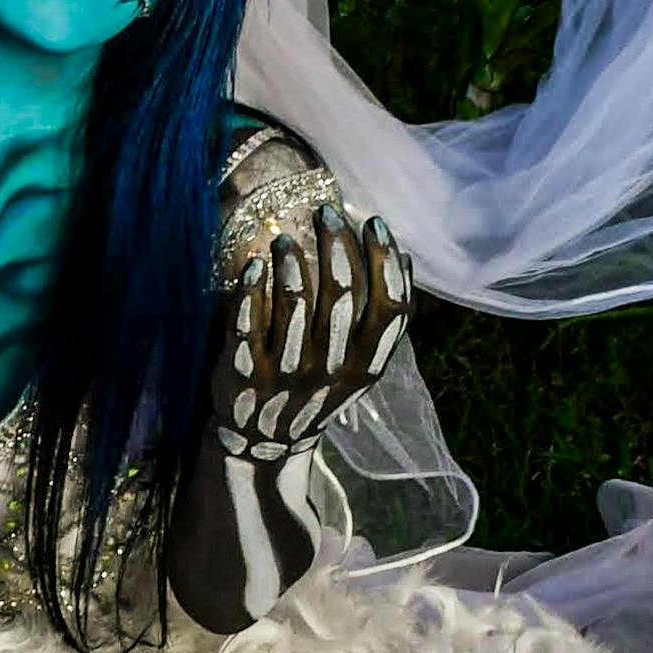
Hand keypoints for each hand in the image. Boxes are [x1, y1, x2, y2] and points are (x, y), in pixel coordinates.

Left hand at [215, 203, 413, 459]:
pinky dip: (250, 287)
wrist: (264, 442)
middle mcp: (331, 371)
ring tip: (285, 238)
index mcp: (365, 367)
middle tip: (326, 211)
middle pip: (341, 296)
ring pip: (295, 304)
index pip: (390, 307)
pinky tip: (253, 264)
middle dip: (336, 243)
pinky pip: (247, 322)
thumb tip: (407, 259)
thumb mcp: (358, 366)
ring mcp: (287, 374)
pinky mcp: (245, 373)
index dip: (385, 260)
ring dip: (292, 261)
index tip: (372, 222)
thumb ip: (381, 323)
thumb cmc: (317, 386)